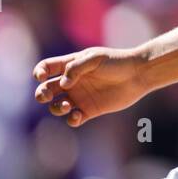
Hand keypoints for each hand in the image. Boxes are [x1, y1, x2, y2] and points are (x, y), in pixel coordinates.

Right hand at [32, 47, 151, 126]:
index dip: (39, 72)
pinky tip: (77, 116)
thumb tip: (63, 84)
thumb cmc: (117, 62)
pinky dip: (71, 120)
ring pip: (57, 106)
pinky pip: (73, 119)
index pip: (46, 68)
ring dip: (56, 108)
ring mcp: (80, 97)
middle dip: (41, 94)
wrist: (138, 74)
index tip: (42, 76)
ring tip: (67, 105)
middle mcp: (72, 82)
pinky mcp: (89, 110)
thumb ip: (76, 68)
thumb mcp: (95, 59)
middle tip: (46, 96)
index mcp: (70, 66)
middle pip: (46, 90)